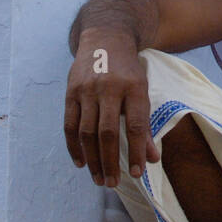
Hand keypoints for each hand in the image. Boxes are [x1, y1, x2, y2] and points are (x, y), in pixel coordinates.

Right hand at [64, 32, 159, 187]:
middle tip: (113, 183)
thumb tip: (152, 159)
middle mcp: (109, 88)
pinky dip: (74, 147)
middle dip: (110, 161)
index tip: (136, 173)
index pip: (135, 125)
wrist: (105, 38)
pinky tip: (81, 163)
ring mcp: (87, 90)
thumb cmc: (129, 71)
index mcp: (134, 87)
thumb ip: (146, 124)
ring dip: (92, 159)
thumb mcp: (143, 90)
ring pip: (86, 132)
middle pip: (107, 132)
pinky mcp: (70, 92)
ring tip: (99, 179)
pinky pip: (69, 125)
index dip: (136, 151)